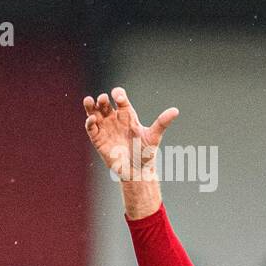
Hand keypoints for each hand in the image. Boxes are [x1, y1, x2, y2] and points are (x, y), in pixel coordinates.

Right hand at [83, 87, 178, 217]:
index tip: (118, 97)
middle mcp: (115, 119)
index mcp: (128, 116)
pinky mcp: (97, 138)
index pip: (121, 99)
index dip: (118, 95)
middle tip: (104, 99)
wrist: (137, 171)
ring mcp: (105, 128)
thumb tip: (176, 110)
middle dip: (103, 99)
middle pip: (105, 103)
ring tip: (89, 101)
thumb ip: (162, 122)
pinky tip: (92, 119)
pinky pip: (90, 127)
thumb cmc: (146, 153)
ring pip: (94, 112)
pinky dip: (89, 122)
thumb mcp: (154, 136)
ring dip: (90, 105)